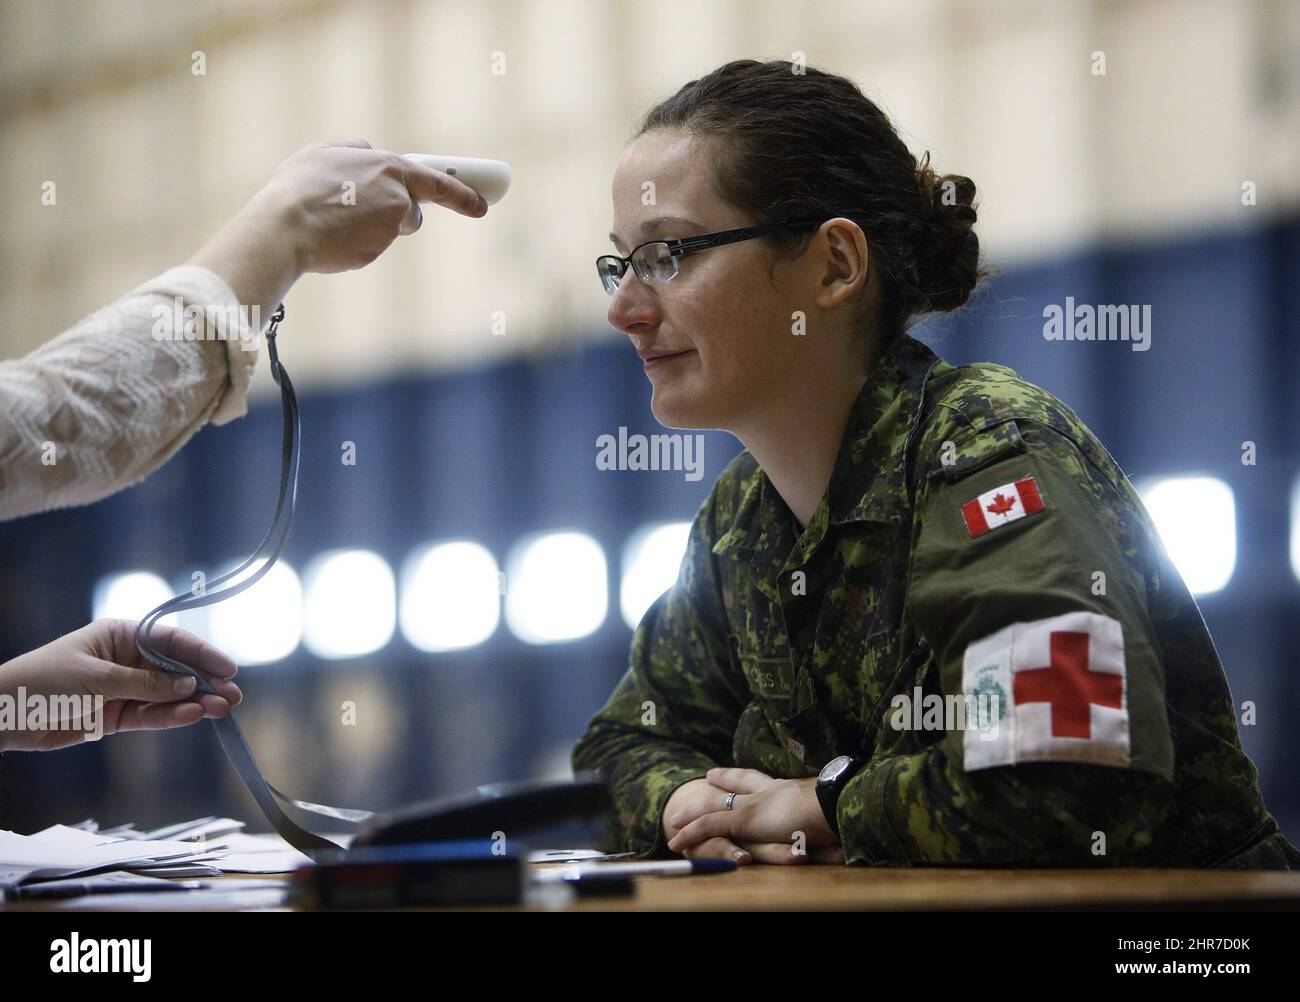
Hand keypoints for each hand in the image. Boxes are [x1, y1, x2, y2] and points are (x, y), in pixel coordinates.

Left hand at [0, 619, 241, 751]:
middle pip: (175, 670)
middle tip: (233, 697)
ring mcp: (123, 689)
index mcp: (121, 636)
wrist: (2, 716)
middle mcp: (127, 660)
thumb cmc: (42, 682)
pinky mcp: (115, 717)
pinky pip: (151, 715)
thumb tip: (188, 685)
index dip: (201, 654)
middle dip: (205, 682)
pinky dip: (171, 717)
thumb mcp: (96, 678)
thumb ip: (144, 683)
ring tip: (222, 710)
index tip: (228, 669)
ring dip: (195, 703)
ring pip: (168, 696)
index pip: (171, 641)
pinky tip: (193, 716)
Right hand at [187, 139, 489, 334]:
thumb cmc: (295, 190)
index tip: (483, 201)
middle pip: (416, 203)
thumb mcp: (319, 154)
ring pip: (393, 225)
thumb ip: (350, 150)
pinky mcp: (383, 244)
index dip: (459, 190)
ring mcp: (392, 219)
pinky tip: (336, 238)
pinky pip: (374, 244)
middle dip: (444, 206)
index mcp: (386, 163)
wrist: (285, 226)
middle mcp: (397, 190)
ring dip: (376, 227)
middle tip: (480, 208)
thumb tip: (367, 147)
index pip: (432, 176)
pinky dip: (358, 243)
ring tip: (338, 222)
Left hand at [666, 767, 840, 861]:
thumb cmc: (843, 813)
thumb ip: (825, 824)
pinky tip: (676, 838)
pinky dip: (692, 832)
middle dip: (725, 780)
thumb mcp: (832, 818)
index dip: (758, 776)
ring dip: (694, 813)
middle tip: (709, 775)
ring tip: (676, 819)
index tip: (750, 770)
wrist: (836, 805)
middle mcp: (773, 792)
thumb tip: (836, 839)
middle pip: (742, 783)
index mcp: (793, 790)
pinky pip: (711, 825)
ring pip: (717, 806)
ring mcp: (757, 804)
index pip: (770, 781)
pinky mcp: (745, 820)